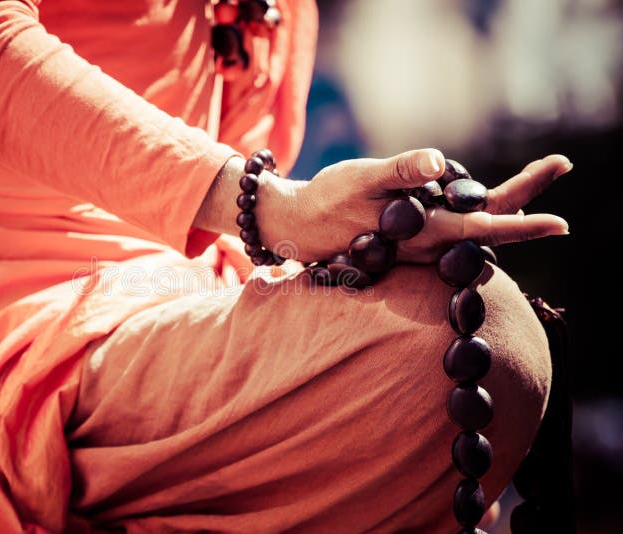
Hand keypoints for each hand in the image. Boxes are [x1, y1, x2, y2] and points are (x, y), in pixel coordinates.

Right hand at [262, 149, 569, 261]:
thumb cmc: (328, 199)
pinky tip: (480, 194)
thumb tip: (439, 161)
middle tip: (559, 164)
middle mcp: (429, 244)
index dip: (521, 224)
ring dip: (504, 201)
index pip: (482, 227)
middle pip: (487, 224)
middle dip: (524, 198)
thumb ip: (400, 171)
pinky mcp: (413, 235)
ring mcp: (422, 242)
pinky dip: (474, 207)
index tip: (558, 223)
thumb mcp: (360, 178)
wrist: (299, 224)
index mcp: (423, 233)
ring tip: (536, 175)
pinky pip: (453, 224)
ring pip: (471, 225)